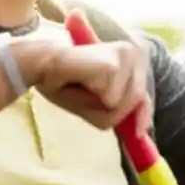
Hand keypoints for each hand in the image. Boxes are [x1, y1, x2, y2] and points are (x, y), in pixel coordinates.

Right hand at [20, 37, 152, 132]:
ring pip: (123, 103)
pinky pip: (111, 100)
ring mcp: (126, 54)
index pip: (145, 92)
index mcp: (130, 57)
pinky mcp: (115, 63)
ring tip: (81, 84)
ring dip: (100, 104)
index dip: (143, 114)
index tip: (139, 132)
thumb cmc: (63, 80)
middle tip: (83, 92)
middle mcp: (133, 51)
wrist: (40, 64)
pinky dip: (93, 98)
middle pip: (137, 100)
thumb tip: (141, 131)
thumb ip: (120, 109)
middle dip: (113, 108)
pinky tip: (80, 79)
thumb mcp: (97, 100)